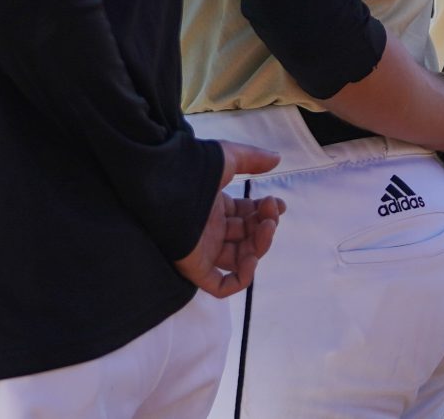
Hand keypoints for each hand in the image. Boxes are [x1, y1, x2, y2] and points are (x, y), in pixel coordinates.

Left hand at [176, 143, 284, 298]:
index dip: (265, 212)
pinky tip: (251, 260)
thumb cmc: (193, 170)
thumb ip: (252, 159)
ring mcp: (204, 251)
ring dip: (259, 247)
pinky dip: (240, 279)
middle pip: (247, 237)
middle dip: (265, 226)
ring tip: (266, 229)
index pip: (246, 216)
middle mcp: (211, 230)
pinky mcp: (196, 269)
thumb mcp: (227, 158)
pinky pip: (220, 286)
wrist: (164, 186)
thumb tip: (277, 159)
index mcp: (215, 207)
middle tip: (272, 215)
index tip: (279, 204)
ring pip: (239, 260)